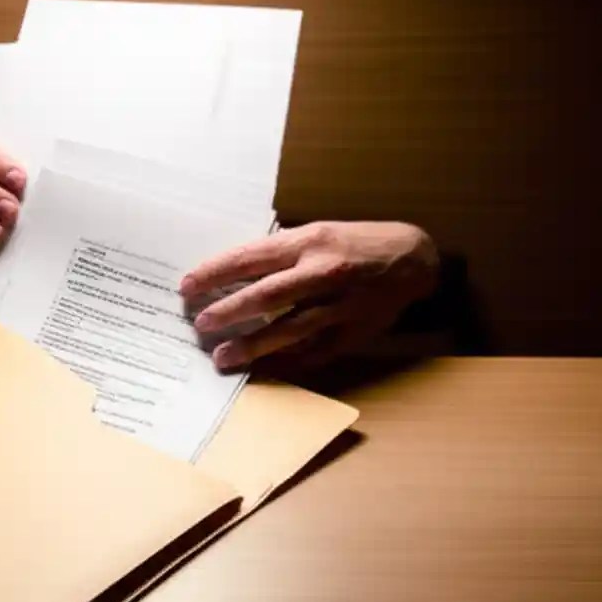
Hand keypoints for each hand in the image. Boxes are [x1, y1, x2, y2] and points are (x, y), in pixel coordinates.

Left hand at [181, 221, 438, 370]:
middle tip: (200, 325)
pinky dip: (287, 361)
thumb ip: (281, 253)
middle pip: (265, 296)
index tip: (188, 287)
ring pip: (287, 329)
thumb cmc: (356, 243)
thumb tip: (233, 273)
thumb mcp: (317, 233)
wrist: (413, 259)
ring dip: (251, 346)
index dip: (215, 273)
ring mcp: (339, 305)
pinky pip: (314, 351)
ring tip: (223, 357)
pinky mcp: (352, 331)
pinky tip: (264, 369)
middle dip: (227, 312)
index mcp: (308, 242)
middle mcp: (322, 272)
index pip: (250, 258)